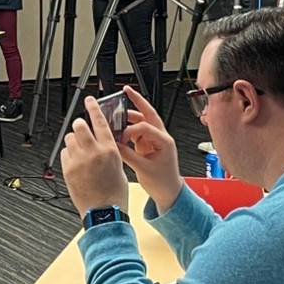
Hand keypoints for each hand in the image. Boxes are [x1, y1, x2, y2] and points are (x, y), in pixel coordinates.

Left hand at [61, 97, 131, 215]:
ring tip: (81, 153)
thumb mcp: (119, 165)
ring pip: (69, 138)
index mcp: (109, 150)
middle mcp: (93, 152)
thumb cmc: (115, 193)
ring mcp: (78, 160)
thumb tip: (101, 139)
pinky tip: (76, 163)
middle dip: (79, 125)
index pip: (99, 121)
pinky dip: (69, 154)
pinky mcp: (67, 170)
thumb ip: (109, 150)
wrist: (104, 212)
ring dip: (74, 141)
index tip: (89, 99)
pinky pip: (64, 153)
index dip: (93, 107)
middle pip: (79, 125)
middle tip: (82, 131)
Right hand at [116, 86, 181, 211]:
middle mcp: (162, 137)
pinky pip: (139, 131)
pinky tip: (120, 129)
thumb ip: (127, 154)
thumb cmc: (163, 182)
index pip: (145, 127)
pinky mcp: (150, 144)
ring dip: (130, 116)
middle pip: (149, 114)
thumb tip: (114, 144)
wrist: (169, 192)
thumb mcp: (143, 168)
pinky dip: (129, 128)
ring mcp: (156, 139)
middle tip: (126, 91)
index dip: (130, 130)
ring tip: (117, 113)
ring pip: (143, 121)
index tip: (120, 138)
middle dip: (137, 101)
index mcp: (164, 141)